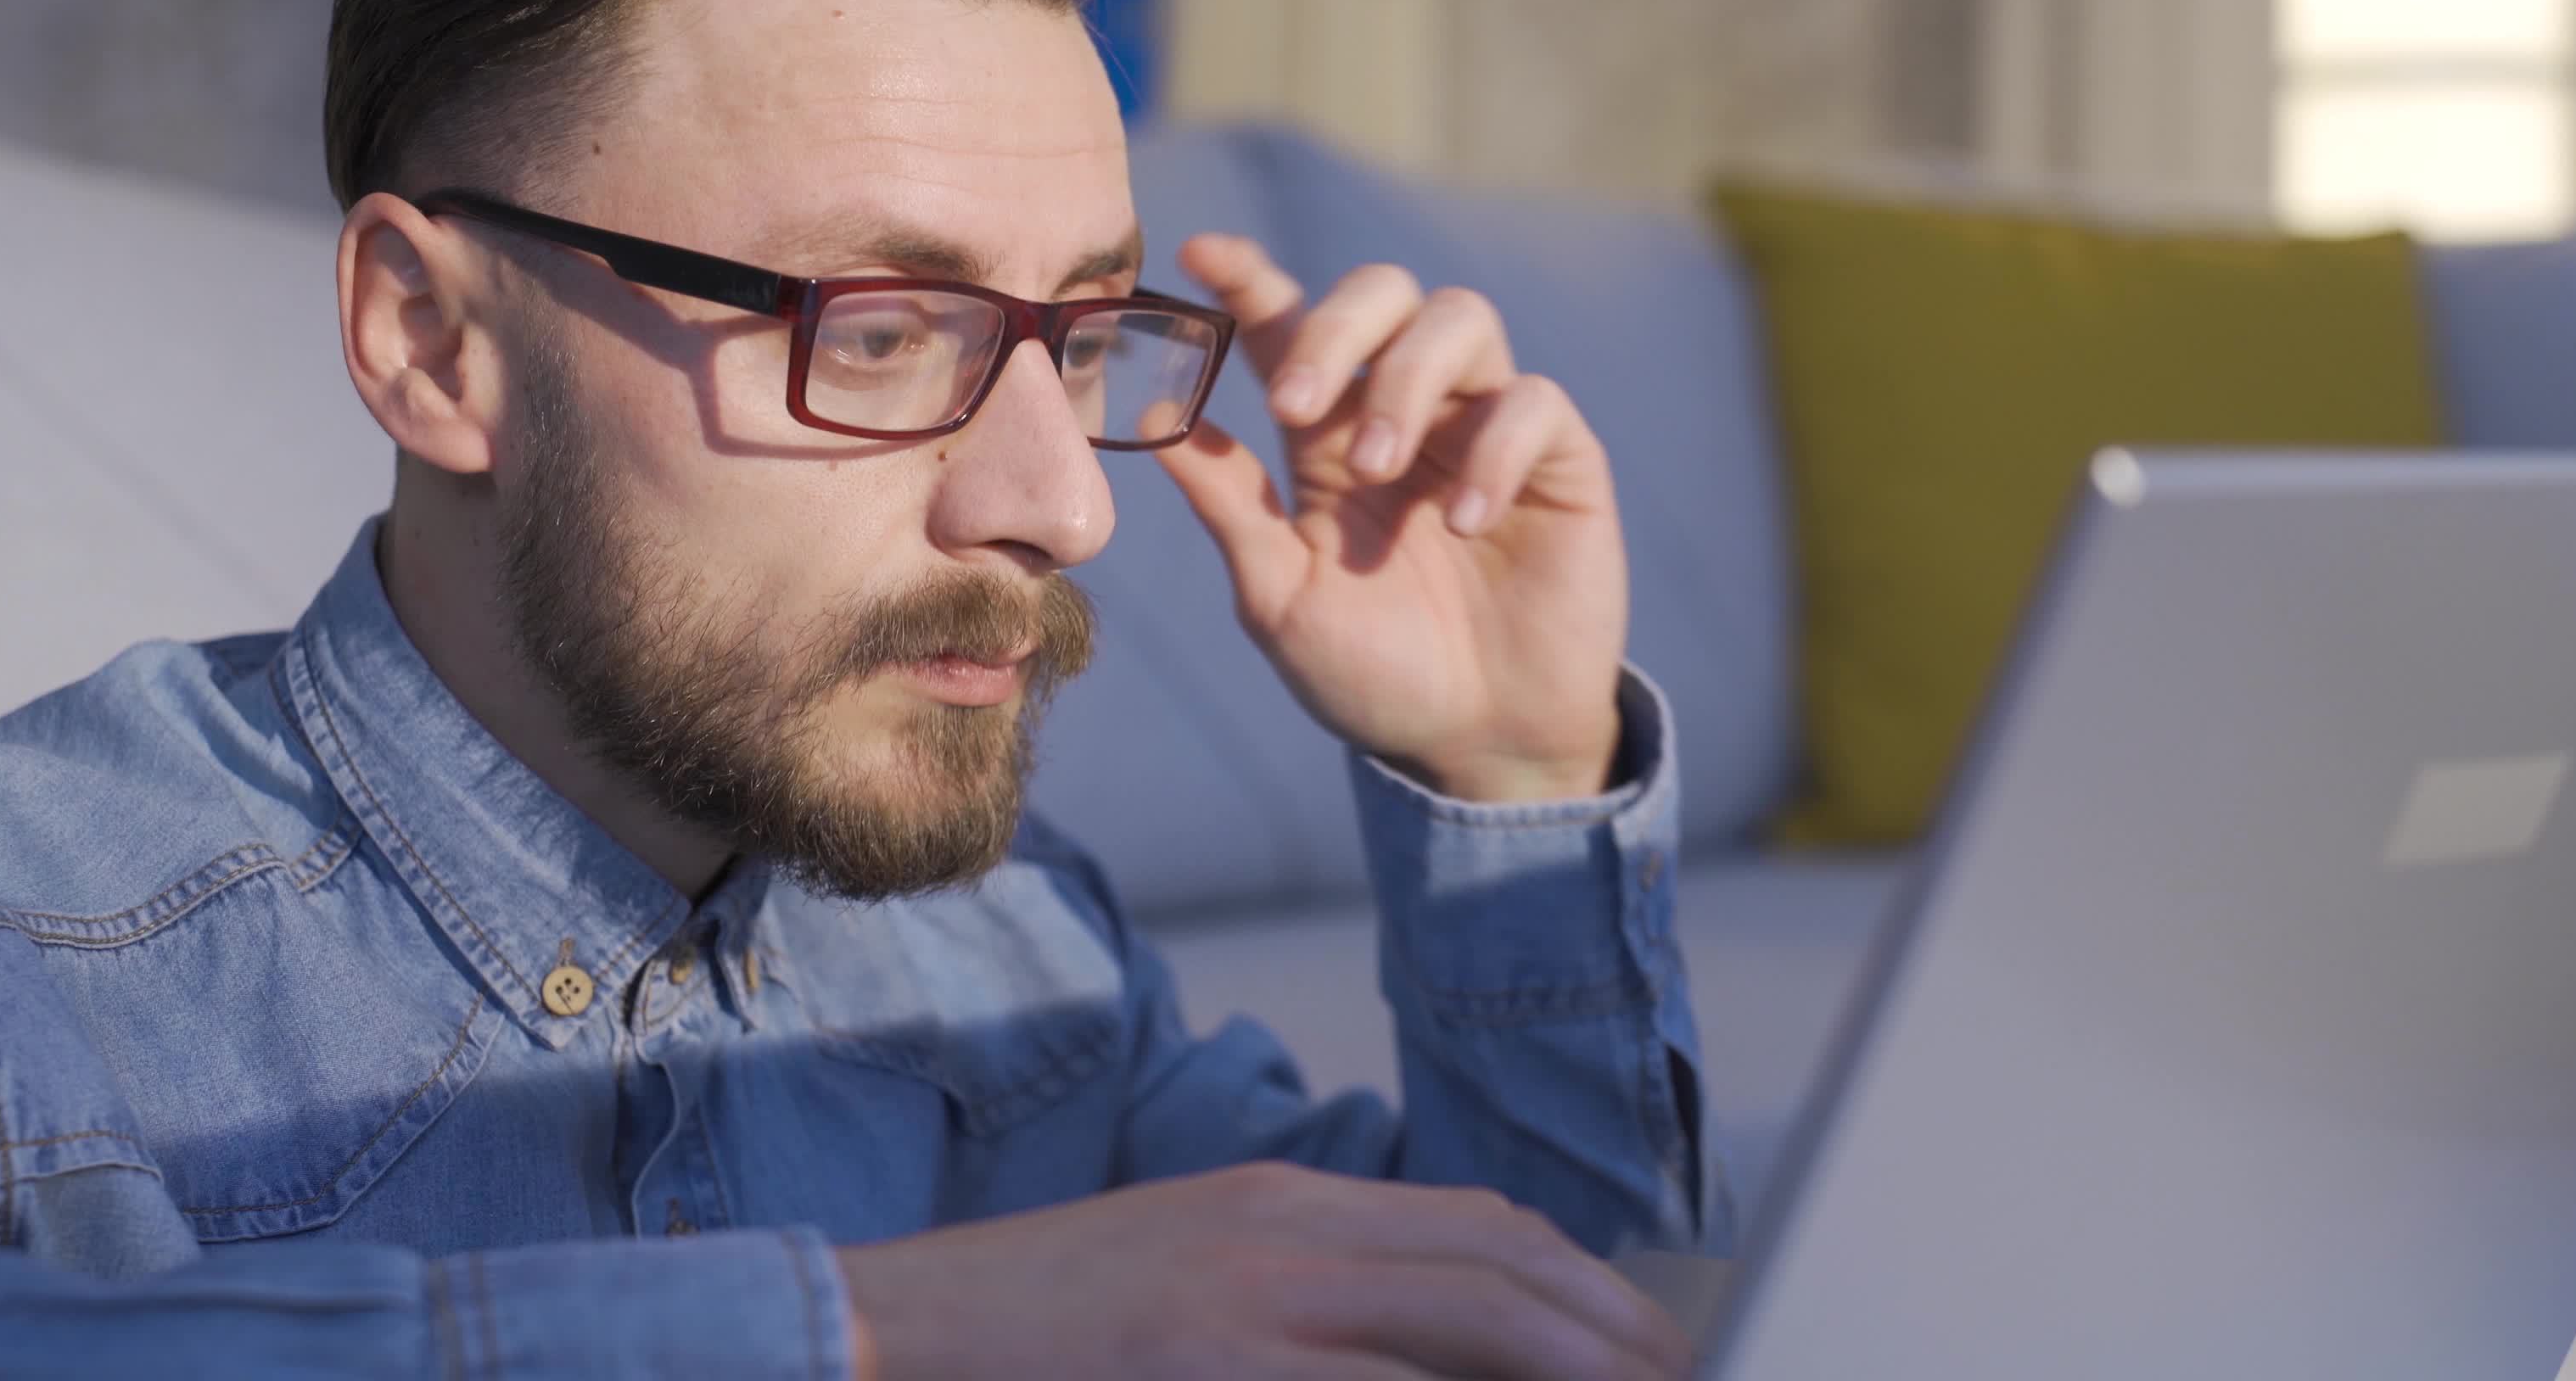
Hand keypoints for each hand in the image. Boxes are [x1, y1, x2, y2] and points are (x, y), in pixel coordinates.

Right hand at [837, 1162, 1694, 1379]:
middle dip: (1614, 1328)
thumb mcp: (1195, 1282)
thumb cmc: (1045, 1333)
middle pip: (1500, 1266)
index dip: (1585, 1288)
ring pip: (1464, 1317)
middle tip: (1688, 1373)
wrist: (886, 1331)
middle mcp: (1281, 1237)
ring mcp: (1248, 1303)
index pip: (1479, 1231)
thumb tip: (1433, 1339)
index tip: (1651, 1343)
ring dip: (1572, 1360)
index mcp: (1280, 1210)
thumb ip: (1312, 1300)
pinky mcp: (1212, 1361)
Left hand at [1156, 238, 1629, 803]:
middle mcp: (1407, 411)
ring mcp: (1485, 428)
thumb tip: (1157, 420)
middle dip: (1334, 326)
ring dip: (1406, 380)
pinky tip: (1465, 522)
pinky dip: (1493, 449)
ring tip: (1380, 469)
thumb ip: (1231, 509)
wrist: (1478, 747)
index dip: (1251, 280)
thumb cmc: (1374, 674)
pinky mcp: (1559, 460)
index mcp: (1328, 436)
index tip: (1201, 253)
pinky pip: (1532, 402)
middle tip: (1295, 405)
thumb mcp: (1280, 598)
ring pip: (1460, 319)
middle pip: (1382, 292)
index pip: (1290, 328)